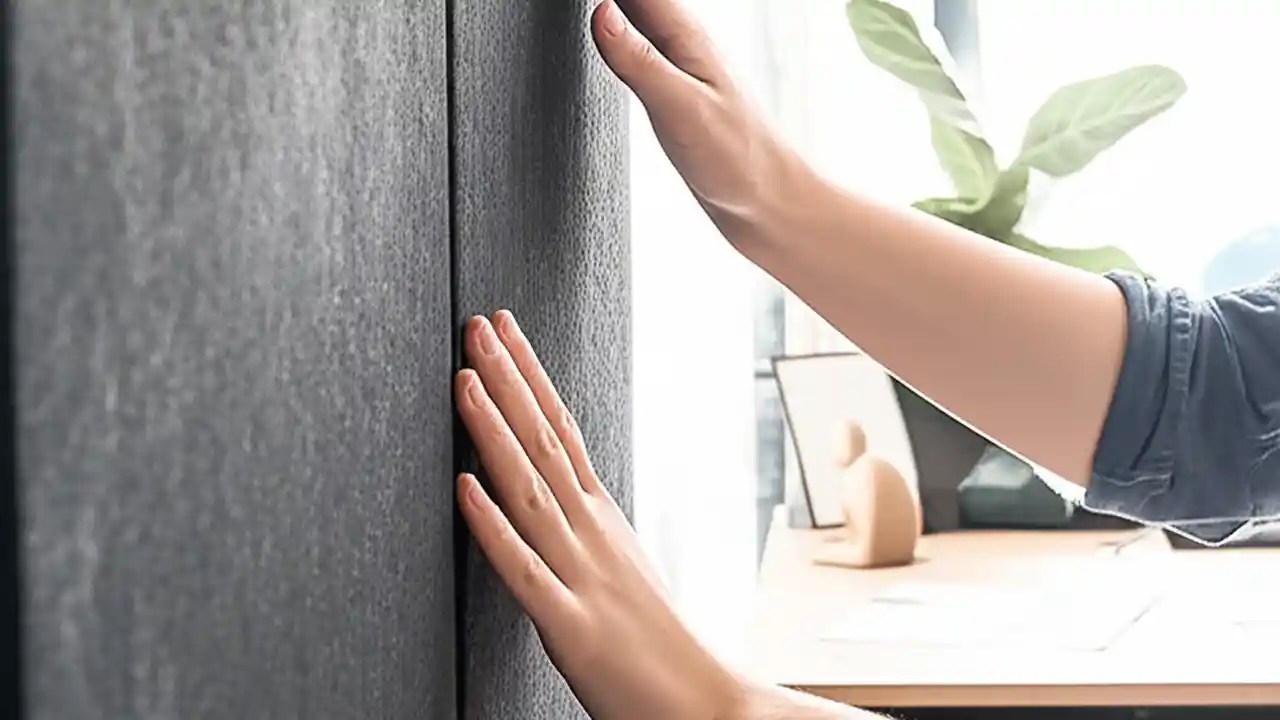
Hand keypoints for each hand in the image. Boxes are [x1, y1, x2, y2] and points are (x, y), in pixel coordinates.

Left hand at [454, 311, 743, 719]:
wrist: (709, 708)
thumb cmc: (660, 649)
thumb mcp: (619, 571)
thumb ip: (584, 532)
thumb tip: (555, 494)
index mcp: (603, 520)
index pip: (561, 431)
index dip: (529, 378)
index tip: (505, 333)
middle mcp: (593, 535)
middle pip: (545, 443)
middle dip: (508, 380)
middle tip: (479, 324)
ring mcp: (582, 577)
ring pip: (531, 490)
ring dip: (495, 431)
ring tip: (465, 379)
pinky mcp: (570, 628)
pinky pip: (523, 569)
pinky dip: (493, 524)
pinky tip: (465, 485)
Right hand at [590, 0, 807, 235]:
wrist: (769, 205)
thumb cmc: (738, 159)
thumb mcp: (680, 106)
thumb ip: (639, 60)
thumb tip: (602, 13)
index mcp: (688, 37)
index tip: (574, 10)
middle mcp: (686, 46)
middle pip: (639, 4)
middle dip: (606, 4)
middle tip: (570, 15)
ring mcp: (682, 71)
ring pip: (640, 21)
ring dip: (615, 13)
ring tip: (586, 19)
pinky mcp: (678, 96)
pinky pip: (643, 52)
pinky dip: (622, 42)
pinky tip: (609, 47)